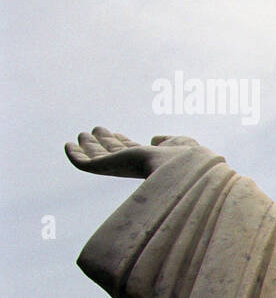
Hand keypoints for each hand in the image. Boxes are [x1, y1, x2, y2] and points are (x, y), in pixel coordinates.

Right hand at [65, 127, 200, 178]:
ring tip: (81, 134)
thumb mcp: (179, 143)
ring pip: (97, 157)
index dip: (122, 142)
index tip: (116, 133)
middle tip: (96, 130)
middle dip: (104, 142)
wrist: (180, 167)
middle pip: (112, 153)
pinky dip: (74, 156)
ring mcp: (117, 167)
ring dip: (88, 146)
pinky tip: (68, 145)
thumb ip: (168, 140)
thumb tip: (156, 139)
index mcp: (148, 160)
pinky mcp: (105, 168)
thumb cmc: (186, 158)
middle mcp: (131, 165)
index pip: (130, 151)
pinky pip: (84, 164)